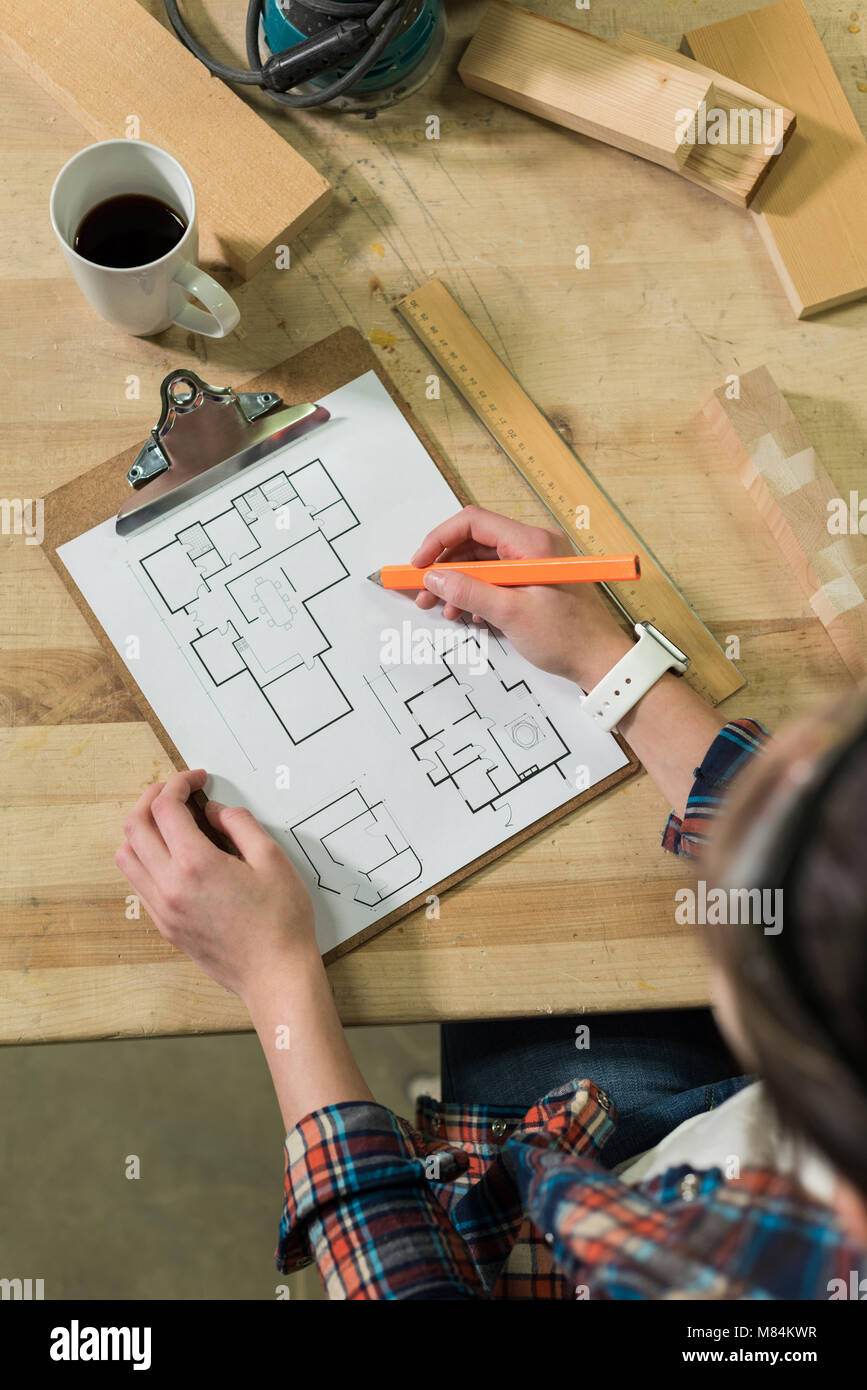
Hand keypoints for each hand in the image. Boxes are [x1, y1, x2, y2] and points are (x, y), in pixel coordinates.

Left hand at [115, 769, 318, 1001]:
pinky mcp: (165, 926)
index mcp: (196, 865)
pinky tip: (172, 855)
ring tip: (168, 821)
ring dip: (140, 829)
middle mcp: (170, 886)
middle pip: (134, 826)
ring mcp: (163, 909)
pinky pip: (138, 883)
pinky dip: (145, 858)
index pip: (165, 808)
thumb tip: (213, 811)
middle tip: (177, 790)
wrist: (275, 976)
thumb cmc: (281, 921)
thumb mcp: (272, 859)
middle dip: (151, 797)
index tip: (198, 779)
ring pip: (126, 856)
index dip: (178, 783)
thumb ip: (239, 825)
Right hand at [411, 506, 631, 688]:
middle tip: (425, 592)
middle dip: (446, 568)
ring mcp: (535, 562)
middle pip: (475, 542)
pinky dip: (477, 593)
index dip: (440, 540)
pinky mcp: (535, 579)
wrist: (600, 660)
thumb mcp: (511, 614)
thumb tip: (435, 577)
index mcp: (533, 543)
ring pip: (483, 562)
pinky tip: (469, 614)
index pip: (473, 522)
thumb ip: (469, 592)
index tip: (420, 564)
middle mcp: (535, 545)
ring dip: (459, 584)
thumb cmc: (570, 637)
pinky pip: (497, 577)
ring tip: (445, 609)